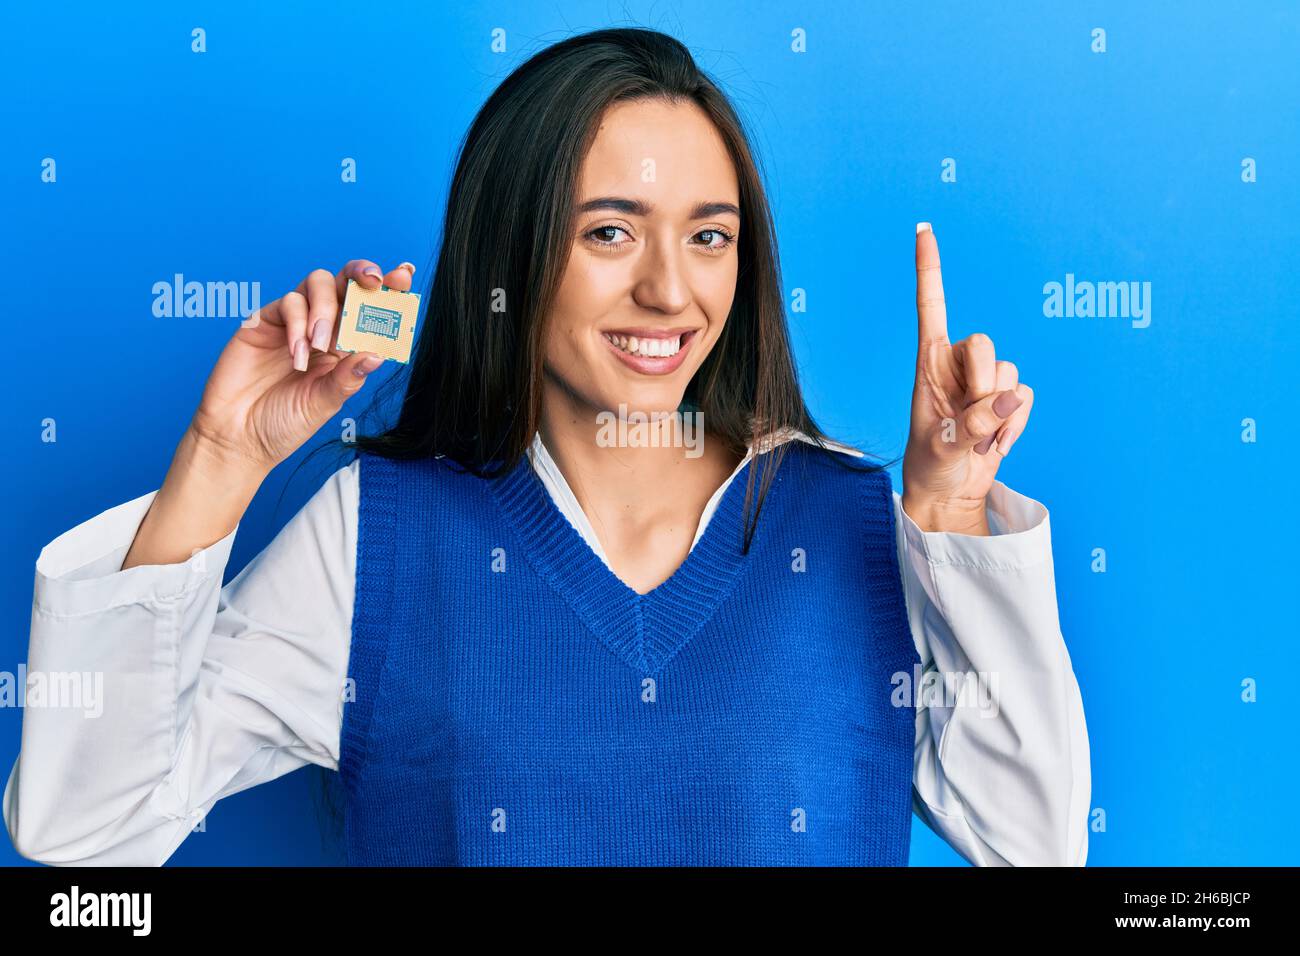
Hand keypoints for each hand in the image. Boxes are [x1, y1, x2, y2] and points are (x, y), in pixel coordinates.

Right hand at [187, 258, 416, 474]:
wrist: (240, 437)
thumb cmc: (285, 422)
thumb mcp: (326, 403)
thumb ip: (348, 378)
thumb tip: (377, 354)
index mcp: (346, 346)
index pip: (371, 310)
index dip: (388, 290)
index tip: (405, 275)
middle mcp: (323, 327)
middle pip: (346, 282)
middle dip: (363, 275)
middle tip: (375, 282)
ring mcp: (294, 321)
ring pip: (318, 283)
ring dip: (327, 308)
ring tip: (321, 345)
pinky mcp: (265, 321)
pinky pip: (289, 303)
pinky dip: (299, 323)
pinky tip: (298, 354)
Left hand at [901, 224, 1033, 533]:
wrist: (949, 492)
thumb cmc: (931, 466)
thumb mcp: (942, 447)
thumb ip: (972, 423)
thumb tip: (1008, 398)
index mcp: (928, 364)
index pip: (930, 307)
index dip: (929, 268)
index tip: (923, 228)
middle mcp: (957, 365)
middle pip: (985, 344)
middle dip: (983, 384)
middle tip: (970, 421)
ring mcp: (984, 382)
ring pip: (1009, 373)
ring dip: (998, 413)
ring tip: (976, 439)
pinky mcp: (1007, 399)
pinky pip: (1025, 397)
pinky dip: (1016, 425)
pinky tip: (996, 445)